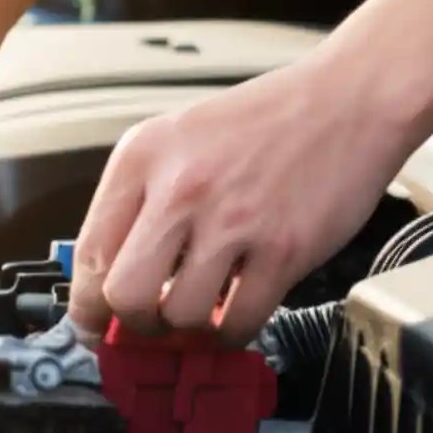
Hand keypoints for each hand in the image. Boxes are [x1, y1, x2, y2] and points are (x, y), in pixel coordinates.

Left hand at [68, 57, 419, 345]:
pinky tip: (237, 311)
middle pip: (125, 297)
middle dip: (135, 324)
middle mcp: (180, 187)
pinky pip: (239, 322)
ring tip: (205, 306)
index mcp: (142, 156)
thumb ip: (141, 202)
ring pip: (182, 317)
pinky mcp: (283, 249)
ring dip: (191, 327)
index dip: (86, 305)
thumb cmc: (265, 123)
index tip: (93, 324)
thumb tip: (112, 278)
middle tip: (152, 322)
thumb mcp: (178, 141)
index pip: (88, 254)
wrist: (346, 100)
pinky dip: (233, 332)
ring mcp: (233, 219)